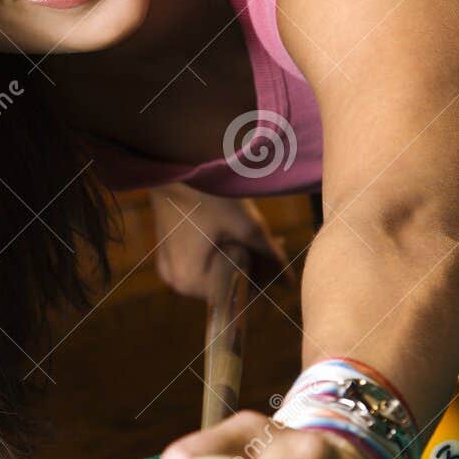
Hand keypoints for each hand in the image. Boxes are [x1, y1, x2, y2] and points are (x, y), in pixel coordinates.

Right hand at [150, 187, 293, 302]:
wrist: (172, 164)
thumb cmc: (208, 193)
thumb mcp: (246, 225)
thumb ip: (271, 257)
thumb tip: (290, 284)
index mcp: (191, 282)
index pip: (238, 294)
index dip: (262, 276)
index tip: (273, 253)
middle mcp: (177, 283)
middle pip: (226, 284)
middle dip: (250, 265)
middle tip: (267, 239)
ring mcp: (169, 269)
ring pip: (216, 272)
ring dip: (237, 256)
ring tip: (249, 230)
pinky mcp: (168, 255)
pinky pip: (202, 262)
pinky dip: (220, 251)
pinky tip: (231, 229)